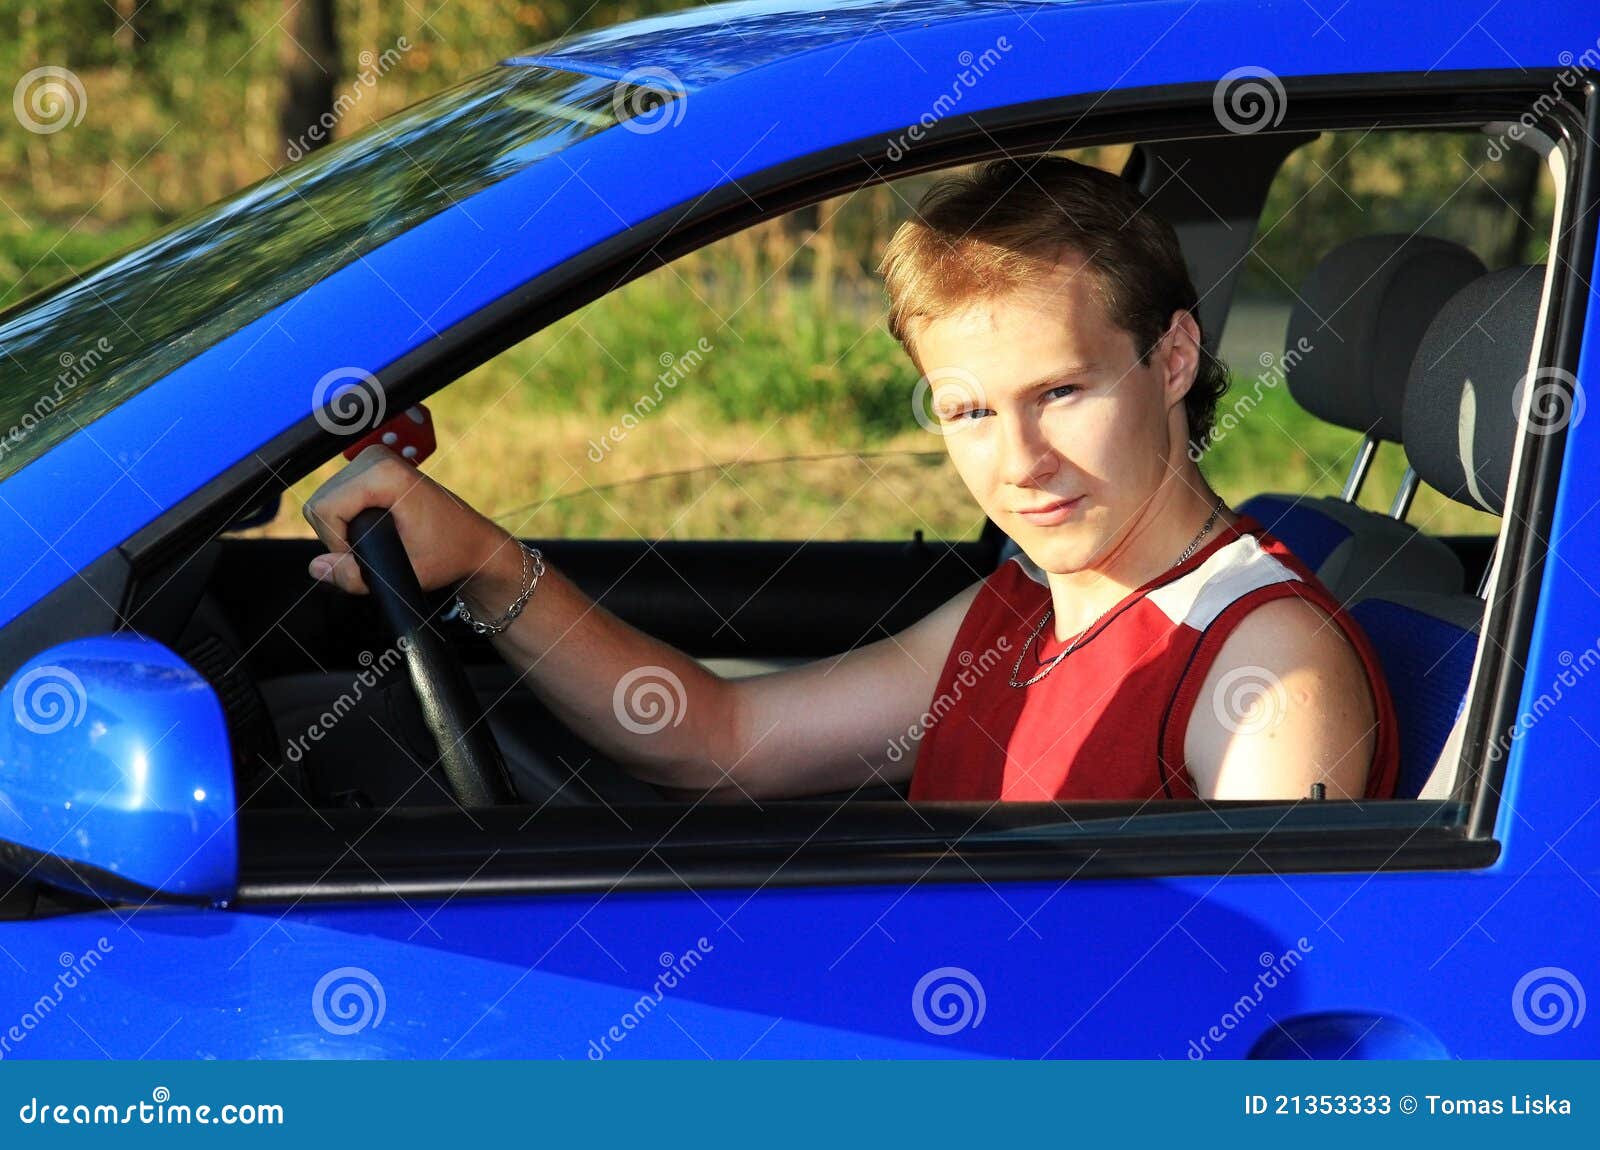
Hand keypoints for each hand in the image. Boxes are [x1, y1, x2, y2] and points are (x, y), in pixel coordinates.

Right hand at [302, 444, 514, 595]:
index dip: (337, 542)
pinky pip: (337, 495)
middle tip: (374, 552)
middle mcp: (375, 458)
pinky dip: (346, 518)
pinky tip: (373, 527)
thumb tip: (315, 567)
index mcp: (384, 474)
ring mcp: (373, 458)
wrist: (474, 541)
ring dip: (341, 528)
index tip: (366, 557)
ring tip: (378, 540)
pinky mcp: (372, 465)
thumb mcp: (405, 573)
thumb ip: (355, 576)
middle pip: (321, 504)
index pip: (325, 509)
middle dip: (338, 536)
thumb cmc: (448, 554)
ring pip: (325, 500)